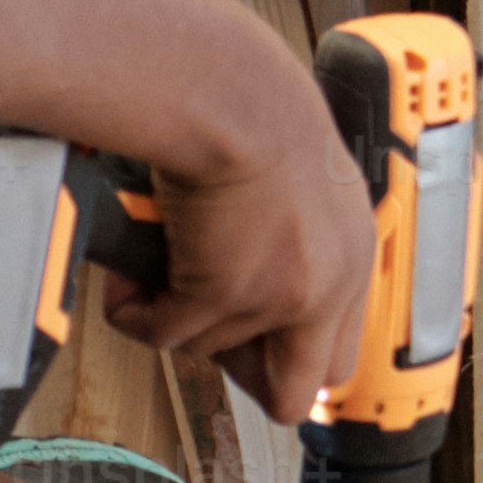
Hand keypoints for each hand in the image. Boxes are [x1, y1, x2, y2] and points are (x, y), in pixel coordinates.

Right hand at [99, 64, 381, 435]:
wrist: (227, 90)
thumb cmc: (255, 109)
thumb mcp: (305, 181)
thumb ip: (298, 236)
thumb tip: (253, 269)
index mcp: (352, 258)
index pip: (338, 357)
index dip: (287, 360)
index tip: (250, 350)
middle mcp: (327, 286)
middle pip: (292, 391)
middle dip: (238, 373)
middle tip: (200, 327)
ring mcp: (278, 296)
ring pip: (209, 349)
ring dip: (174, 315)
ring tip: (156, 265)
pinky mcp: (223, 292)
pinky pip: (162, 333)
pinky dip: (135, 311)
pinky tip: (129, 275)